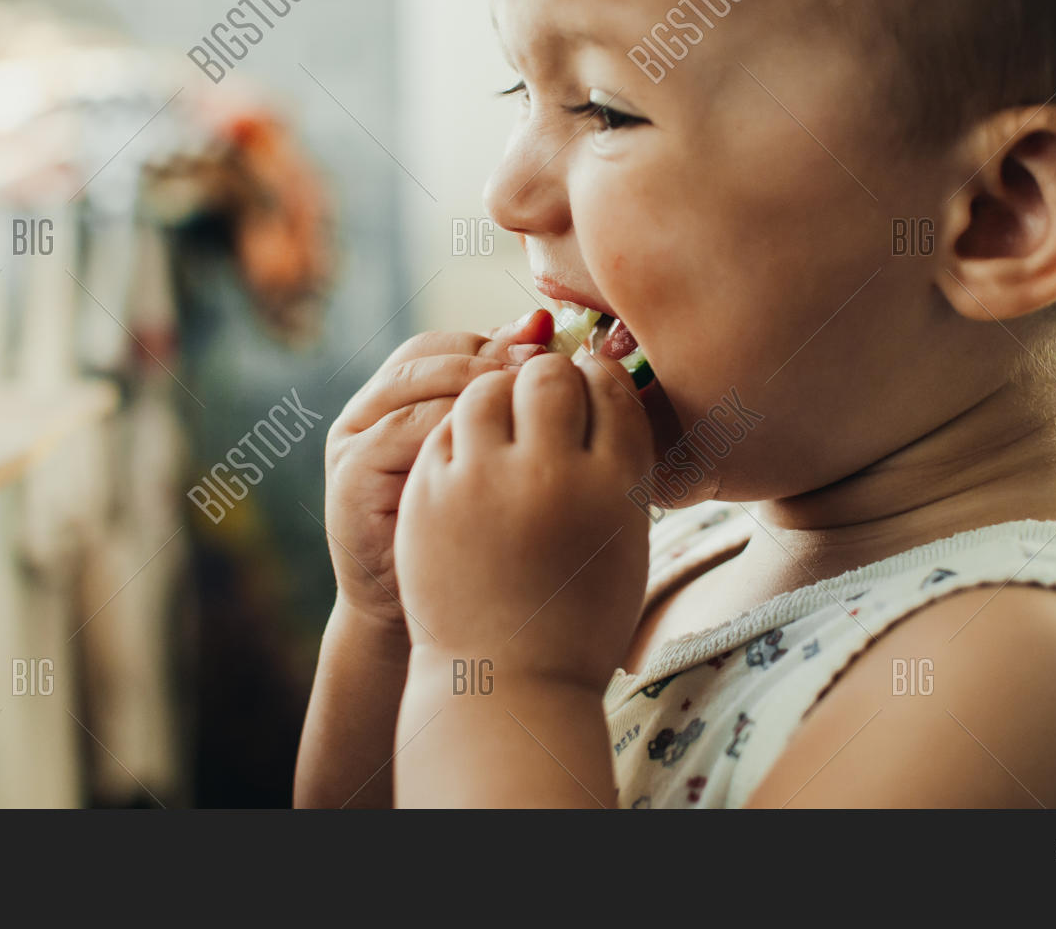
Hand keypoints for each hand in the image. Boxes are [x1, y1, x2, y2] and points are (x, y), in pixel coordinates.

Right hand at [323, 310, 553, 631]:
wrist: (418, 623)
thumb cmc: (469, 542)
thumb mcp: (492, 466)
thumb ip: (510, 412)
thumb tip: (554, 345)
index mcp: (406, 400)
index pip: (452, 344)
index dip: (501, 340)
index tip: (552, 346)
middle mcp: (372, 411)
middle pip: (429, 353)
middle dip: (489, 355)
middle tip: (541, 363)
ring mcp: (355, 441)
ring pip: (414, 382)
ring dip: (472, 382)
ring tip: (524, 398)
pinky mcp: (350, 477)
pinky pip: (402, 430)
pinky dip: (450, 425)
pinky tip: (496, 438)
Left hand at [392, 350, 654, 691]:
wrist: (510, 681)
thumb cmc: (580, 614)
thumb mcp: (625, 540)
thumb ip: (618, 465)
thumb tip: (603, 387)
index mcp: (613, 485)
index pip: (610, 390)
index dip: (600, 377)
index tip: (590, 381)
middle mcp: (550, 474)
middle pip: (549, 378)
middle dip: (548, 374)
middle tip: (544, 388)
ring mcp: (483, 482)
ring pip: (487, 390)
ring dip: (497, 390)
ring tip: (502, 412)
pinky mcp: (430, 495)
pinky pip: (446, 429)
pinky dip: (461, 430)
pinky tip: (472, 449)